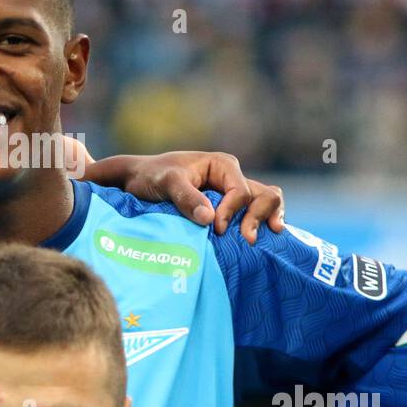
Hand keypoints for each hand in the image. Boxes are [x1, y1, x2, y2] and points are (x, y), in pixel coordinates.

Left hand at [114, 151, 283, 242]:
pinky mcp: (230, 210)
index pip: (240, 192)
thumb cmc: (152, 176)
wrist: (139, 181)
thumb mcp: (166, 182)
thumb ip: (186, 197)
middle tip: (246, 240)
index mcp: (223, 165)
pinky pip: (254, 215)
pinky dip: (261, 225)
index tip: (215, 228)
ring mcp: (234, 194)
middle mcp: (233, 178)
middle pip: (263, 195)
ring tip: (264, 238)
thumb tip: (209, 218)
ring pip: (265, 203)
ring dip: (267, 219)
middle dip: (258, 217)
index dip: (232, 212)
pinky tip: (261, 240)